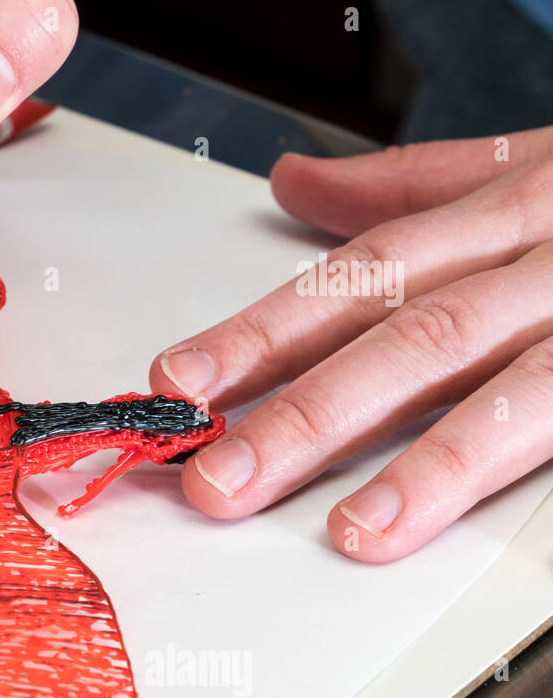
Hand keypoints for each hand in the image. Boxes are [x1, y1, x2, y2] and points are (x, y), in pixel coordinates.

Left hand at [150, 128, 552, 561]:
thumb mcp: (532, 165)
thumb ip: (411, 187)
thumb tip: (293, 186)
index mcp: (509, 212)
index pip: (359, 280)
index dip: (261, 334)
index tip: (181, 386)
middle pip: (414, 338)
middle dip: (309, 413)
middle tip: (219, 479)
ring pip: (518, 390)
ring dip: (430, 467)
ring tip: (352, 532)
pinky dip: (547, 477)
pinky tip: (474, 529)